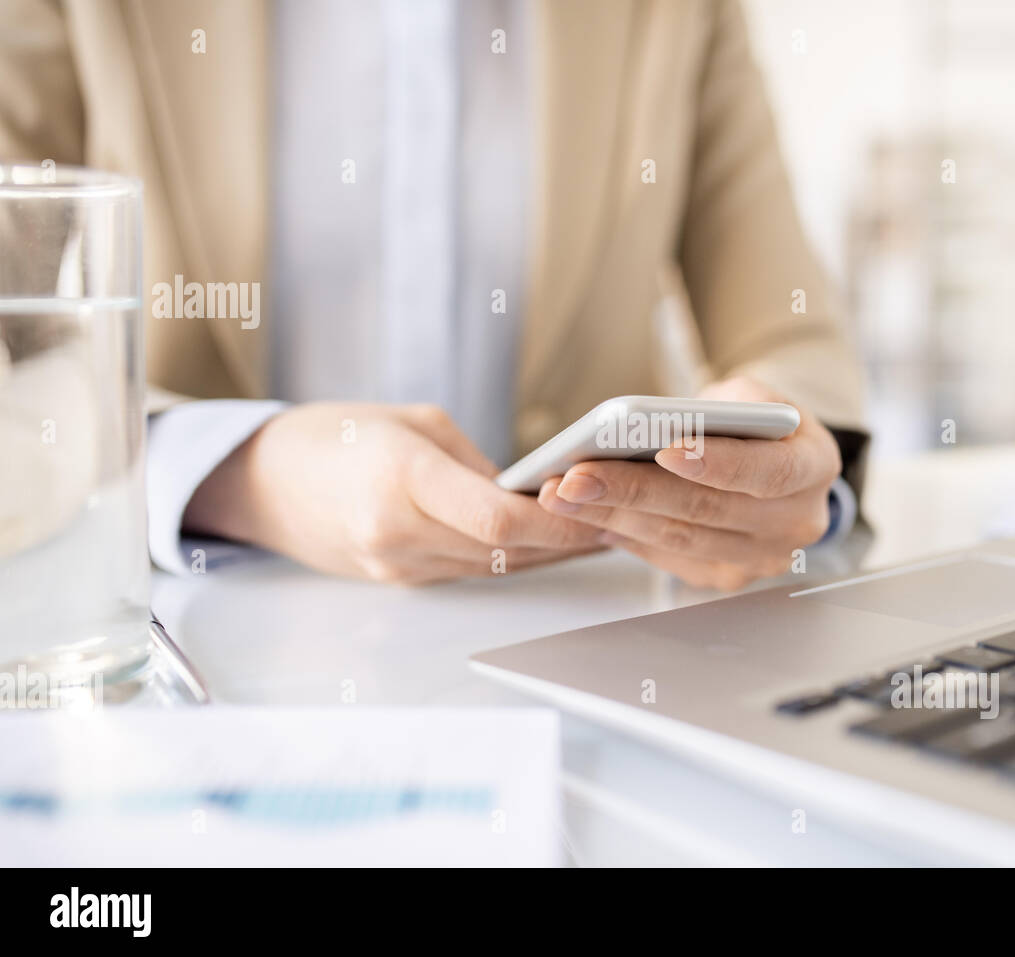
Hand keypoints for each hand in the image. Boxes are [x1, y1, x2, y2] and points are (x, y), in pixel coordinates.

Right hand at [183, 402, 603, 583]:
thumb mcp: (412, 423)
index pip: (496, 518)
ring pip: (493, 565)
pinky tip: (546, 542)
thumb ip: (474, 461)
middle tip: (619, 515)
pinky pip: (469, 570)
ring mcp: (396, 566)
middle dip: (566, 536)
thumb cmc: (335, 436)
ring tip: (597, 529)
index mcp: (398, 480)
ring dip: (546, 552)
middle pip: (504, 549)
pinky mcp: (398, 580)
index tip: (597, 505)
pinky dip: (510, 557)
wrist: (260, 484)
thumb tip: (532, 492)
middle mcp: (396, 534)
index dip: (555, 520)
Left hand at [537, 377, 841, 590]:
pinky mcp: (728, 577)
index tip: (665, 448)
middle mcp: (797, 520)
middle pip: (707, 510)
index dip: (716, 463)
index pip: (767, 470)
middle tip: (576, 477)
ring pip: (680, 540)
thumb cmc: (756, 425)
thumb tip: (649, 427)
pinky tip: (587, 517)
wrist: (776, 465)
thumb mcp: (751, 396)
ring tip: (563, 495)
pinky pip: (669, 559)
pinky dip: (625, 536)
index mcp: (814, 466)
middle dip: (633, 491)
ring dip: (614, 518)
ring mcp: (764, 557)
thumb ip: (717, 408)